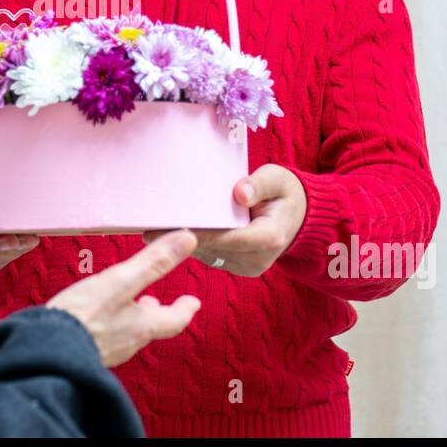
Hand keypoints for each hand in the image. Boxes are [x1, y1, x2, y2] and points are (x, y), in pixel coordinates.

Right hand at [46, 230, 201, 367]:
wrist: (45, 350)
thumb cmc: (82, 316)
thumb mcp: (120, 281)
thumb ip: (153, 261)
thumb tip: (187, 239)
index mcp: (142, 326)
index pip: (174, 320)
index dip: (185, 309)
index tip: (193, 302)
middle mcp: (128, 343)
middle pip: (150, 328)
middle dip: (156, 313)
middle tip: (157, 303)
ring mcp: (107, 352)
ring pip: (128, 334)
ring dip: (132, 319)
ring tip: (127, 308)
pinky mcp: (86, 354)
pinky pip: (106, 340)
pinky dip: (110, 327)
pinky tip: (97, 321)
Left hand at [142, 164, 305, 277]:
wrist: (297, 215)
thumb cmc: (285, 192)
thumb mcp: (278, 178)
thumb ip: (259, 185)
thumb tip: (239, 194)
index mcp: (270, 237)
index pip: (230, 237)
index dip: (202, 233)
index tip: (175, 227)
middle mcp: (258, 258)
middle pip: (214, 248)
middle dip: (182, 239)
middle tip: (149, 229)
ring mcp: (248, 266)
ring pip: (208, 255)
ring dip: (182, 244)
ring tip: (152, 230)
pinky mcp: (239, 267)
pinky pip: (211, 256)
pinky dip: (192, 245)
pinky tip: (169, 234)